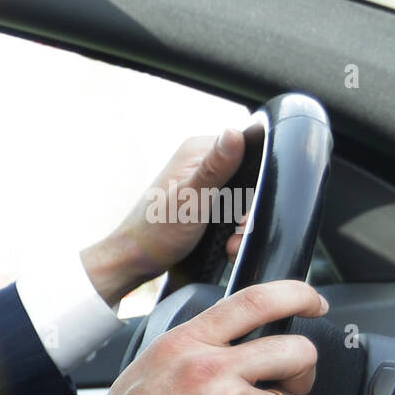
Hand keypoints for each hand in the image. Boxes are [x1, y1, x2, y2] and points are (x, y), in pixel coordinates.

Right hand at [36, 279, 327, 394]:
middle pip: (296, 352)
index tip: (312, 303)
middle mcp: (209, 371)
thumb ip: (187, 354)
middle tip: (289, 387)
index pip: (255, 301)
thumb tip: (225, 347)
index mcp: (182, 346)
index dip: (297, 296)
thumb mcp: (143, 374)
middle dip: (302, 372)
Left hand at [81, 128, 247, 306]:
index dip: (260, 179)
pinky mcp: (203, 201)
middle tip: (239, 232)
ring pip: (244, 197)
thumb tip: (234, 133)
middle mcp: (201, 160)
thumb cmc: (155, 233)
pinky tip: (228, 244)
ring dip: (243, 224)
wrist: (134, 261)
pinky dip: (234, 228)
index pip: (252, 149)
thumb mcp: (190, 199)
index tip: (249, 209)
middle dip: (250, 209)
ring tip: (231, 244)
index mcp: (198, 149)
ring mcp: (202, 181)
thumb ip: (214, 168)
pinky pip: (232, 210)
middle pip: (250, 177)